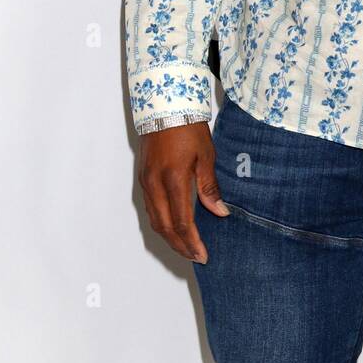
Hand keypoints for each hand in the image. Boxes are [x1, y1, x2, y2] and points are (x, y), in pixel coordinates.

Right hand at [138, 122, 229, 263]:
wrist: (164, 106)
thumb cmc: (187, 127)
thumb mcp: (206, 156)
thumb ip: (209, 187)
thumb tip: (220, 212)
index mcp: (173, 179)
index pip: (181, 221)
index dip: (192, 241)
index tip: (203, 255)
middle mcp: (154, 184)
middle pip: (164, 227)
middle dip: (180, 246)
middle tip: (196, 257)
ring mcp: (146, 182)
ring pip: (155, 220)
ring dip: (169, 238)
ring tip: (186, 248)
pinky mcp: (143, 178)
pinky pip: (150, 209)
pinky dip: (161, 224)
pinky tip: (173, 228)